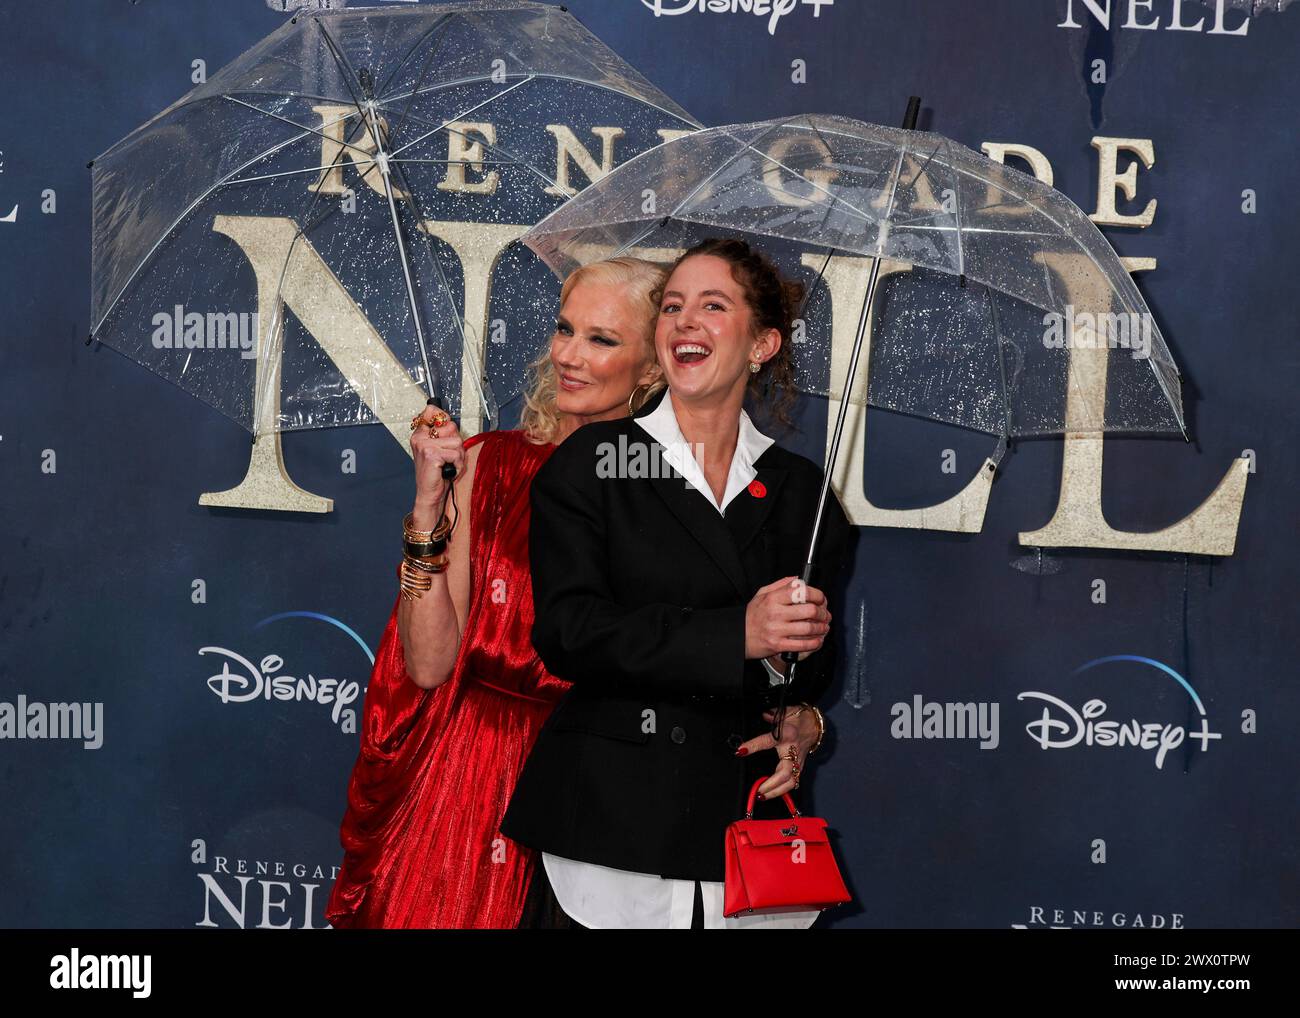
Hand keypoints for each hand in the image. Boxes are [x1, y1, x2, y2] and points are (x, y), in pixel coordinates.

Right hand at [410, 402, 464, 526]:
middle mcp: (419, 437)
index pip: (432, 410)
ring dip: (458, 456)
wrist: (430, 494)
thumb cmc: (437, 473)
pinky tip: (448, 470)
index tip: (446, 433)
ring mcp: (424, 444)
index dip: (445, 419)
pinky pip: (456, 453)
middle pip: (451, 427)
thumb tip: (450, 421)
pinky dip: (457, 464)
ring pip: (457, 441)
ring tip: (448, 464)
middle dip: (456, 444)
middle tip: (449, 456)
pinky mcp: (431, 454)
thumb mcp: (441, 449)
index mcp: (420, 433)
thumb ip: (444, 434)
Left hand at [734, 705, 820, 800]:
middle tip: (758, 789)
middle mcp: (793, 750)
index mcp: (787, 735)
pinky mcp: (799, 768)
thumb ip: (771, 715)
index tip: (741, 750)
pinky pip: (792, 782)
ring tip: (762, 795)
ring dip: (776, 792)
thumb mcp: (785, 712)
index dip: (754, 746)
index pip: (768, 741)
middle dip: (771, 784)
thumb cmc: (798, 719)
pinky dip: (782, 791)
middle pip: (784, 773)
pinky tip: (771, 794)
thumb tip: (763, 715)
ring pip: (790, 782)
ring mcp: (798, 761)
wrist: (814, 725)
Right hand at [744, 576, 830, 659]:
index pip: (802, 591)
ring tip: (823, 627)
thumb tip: (798, 579)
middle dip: (823, 612)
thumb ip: (781, 585)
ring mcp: (777, 630)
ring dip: (821, 628)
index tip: (820, 598)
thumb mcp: (762, 594)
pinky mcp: (778, 645)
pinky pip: (802, 645)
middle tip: (825, 614)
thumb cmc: (751, 615)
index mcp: (773, 598)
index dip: (817, 594)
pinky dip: (814, 643)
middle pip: (810, 610)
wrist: (738, 636)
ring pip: (809, 628)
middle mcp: (776, 613)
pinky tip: (817, 640)